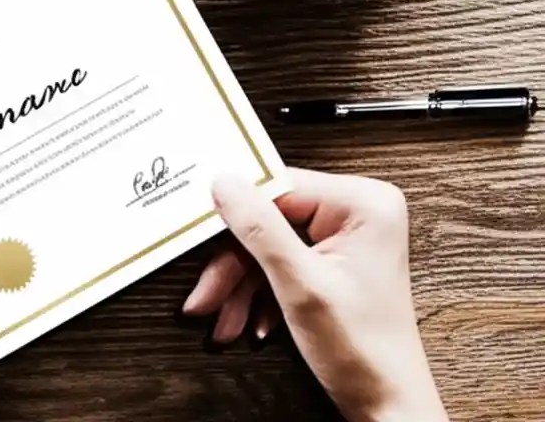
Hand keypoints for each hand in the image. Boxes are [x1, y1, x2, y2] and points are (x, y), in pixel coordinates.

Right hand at [183, 169, 447, 421]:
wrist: (386, 403)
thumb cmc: (364, 351)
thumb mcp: (300, 285)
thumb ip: (260, 229)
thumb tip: (224, 183)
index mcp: (363, 204)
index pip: (277, 188)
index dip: (234, 217)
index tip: (197, 239)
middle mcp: (358, 211)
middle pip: (268, 219)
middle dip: (233, 266)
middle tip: (205, 297)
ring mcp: (346, 236)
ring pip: (268, 245)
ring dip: (240, 286)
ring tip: (222, 320)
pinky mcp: (334, 259)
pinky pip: (281, 261)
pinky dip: (259, 293)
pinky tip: (249, 321)